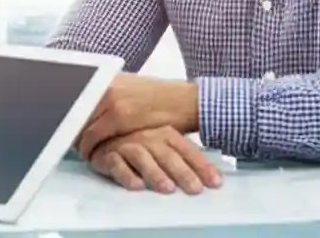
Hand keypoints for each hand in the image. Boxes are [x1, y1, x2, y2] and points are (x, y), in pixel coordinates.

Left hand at [78, 74, 198, 160]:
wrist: (184, 101)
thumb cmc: (160, 99)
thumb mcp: (131, 90)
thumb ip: (110, 96)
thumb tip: (89, 106)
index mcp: (108, 78)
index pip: (76, 97)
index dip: (68, 116)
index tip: (64, 128)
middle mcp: (107, 85)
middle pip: (75, 111)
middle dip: (70, 129)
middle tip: (69, 143)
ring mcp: (112, 99)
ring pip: (80, 124)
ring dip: (77, 140)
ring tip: (80, 151)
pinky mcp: (119, 117)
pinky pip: (93, 136)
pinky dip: (88, 148)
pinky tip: (90, 155)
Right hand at [88, 126, 221, 194]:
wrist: (104, 132)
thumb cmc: (139, 141)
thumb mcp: (164, 143)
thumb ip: (183, 156)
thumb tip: (211, 175)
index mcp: (166, 134)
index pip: (187, 151)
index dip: (201, 166)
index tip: (215, 182)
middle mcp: (149, 138)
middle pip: (167, 155)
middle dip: (182, 172)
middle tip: (194, 188)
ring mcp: (128, 145)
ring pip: (143, 158)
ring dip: (155, 173)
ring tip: (167, 188)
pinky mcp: (109, 155)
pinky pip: (117, 164)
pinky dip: (127, 175)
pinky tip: (137, 185)